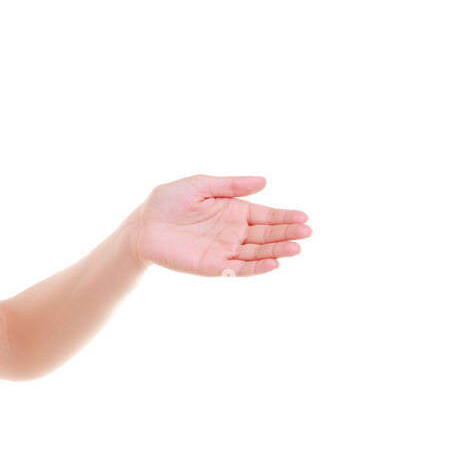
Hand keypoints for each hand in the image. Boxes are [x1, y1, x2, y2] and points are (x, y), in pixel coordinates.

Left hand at [124, 174, 310, 275]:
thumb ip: (231, 185)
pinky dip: (256, 267)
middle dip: (287, 233)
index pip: (265, 215)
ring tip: (296, 248)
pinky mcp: (213, 266)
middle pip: (266, 235)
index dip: (284, 216)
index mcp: (233, 211)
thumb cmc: (168, 202)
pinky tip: (273, 263)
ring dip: (277, 251)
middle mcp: (233, 232)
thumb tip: (264, 181)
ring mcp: (224, 250)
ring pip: (257, 252)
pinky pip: (239, 269)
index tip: (304, 217)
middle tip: (307, 232)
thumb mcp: (201, 185)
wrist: (142, 225)